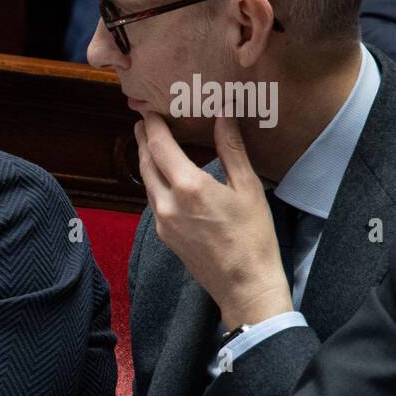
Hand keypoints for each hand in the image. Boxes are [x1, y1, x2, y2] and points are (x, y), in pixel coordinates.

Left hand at [135, 112, 292, 328]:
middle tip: (142, 123)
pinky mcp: (163, 235)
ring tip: (150, 145)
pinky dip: (154, 182)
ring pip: (147, 183)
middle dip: (142, 140)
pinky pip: (153, 201)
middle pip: (146, 163)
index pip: (159, 146)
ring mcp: (162, 221)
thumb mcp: (247, 187)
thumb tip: (223, 115)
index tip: (149, 111)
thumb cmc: (253, 236)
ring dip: (146, 161)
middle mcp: (167, 203)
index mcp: (189, 187)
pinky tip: (163, 178)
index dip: (152, 126)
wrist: (243, 284)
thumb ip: (231, 149)